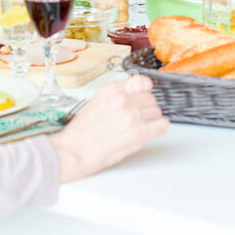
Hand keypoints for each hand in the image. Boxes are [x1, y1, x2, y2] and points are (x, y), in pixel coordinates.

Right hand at [49, 75, 167, 181]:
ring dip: (151, 120)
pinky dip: (160, 128)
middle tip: (137, 118)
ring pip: (156, 112)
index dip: (145, 91)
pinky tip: (152, 131)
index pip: (142, 81)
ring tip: (137, 127)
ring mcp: (131, 116)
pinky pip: (162, 125)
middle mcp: (122, 99)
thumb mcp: (95, 102)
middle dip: (146, 108)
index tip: (144, 96)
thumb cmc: (80, 132)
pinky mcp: (137, 133)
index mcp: (111, 90)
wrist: (72, 152)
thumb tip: (134, 95)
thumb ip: (116, 96)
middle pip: (151, 98)